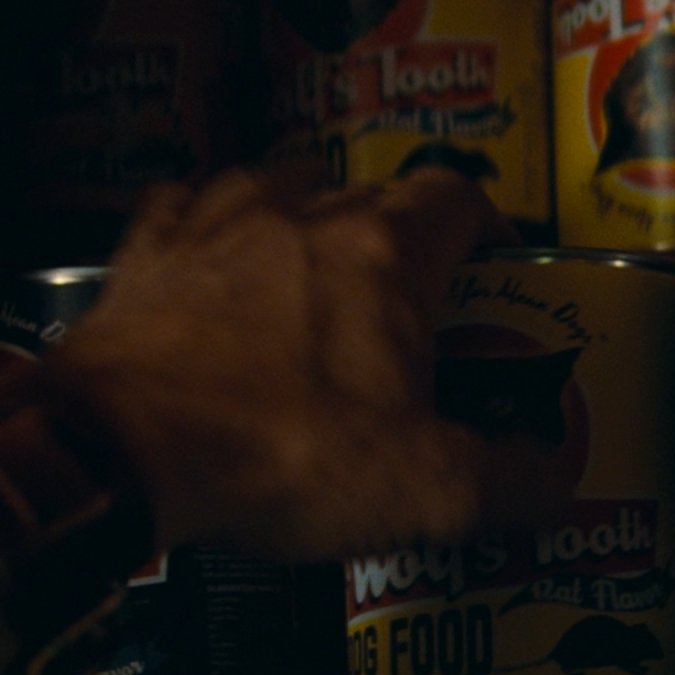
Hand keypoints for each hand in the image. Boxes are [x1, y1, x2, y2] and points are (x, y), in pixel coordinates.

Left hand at [39, 164, 566, 562]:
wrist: (118, 453)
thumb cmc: (278, 453)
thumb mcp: (424, 491)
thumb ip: (510, 485)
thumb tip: (556, 485)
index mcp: (386, 256)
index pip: (457, 197)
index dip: (485, 223)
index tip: (492, 258)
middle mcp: (303, 216)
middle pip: (371, 194)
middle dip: (398, 237)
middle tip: (407, 300)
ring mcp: (215, 226)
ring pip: (279, 183)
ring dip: (306, 213)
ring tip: (314, 262)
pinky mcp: (144, 255)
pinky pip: (185, 207)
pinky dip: (207, 223)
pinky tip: (210, 254)